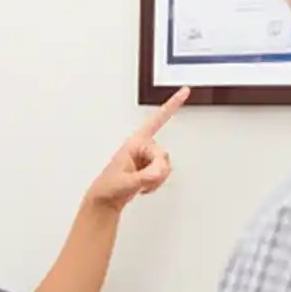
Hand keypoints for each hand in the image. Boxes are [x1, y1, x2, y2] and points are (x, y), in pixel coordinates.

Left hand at [85, 87, 189, 211]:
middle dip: (157, 170)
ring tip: (140, 183)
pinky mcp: (150, 168)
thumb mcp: (127, 181)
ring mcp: (147, 158)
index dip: (172, 105)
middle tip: (143, 180)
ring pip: (166, 166)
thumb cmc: (109, 186)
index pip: (157, 120)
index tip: (184, 92)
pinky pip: (164, 174)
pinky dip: (156, 182)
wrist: (106, 200)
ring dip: (157, 178)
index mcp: (135, 142)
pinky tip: (144, 186)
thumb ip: (146, 176)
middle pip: (164, 155)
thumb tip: (159, 170)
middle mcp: (143, 147)